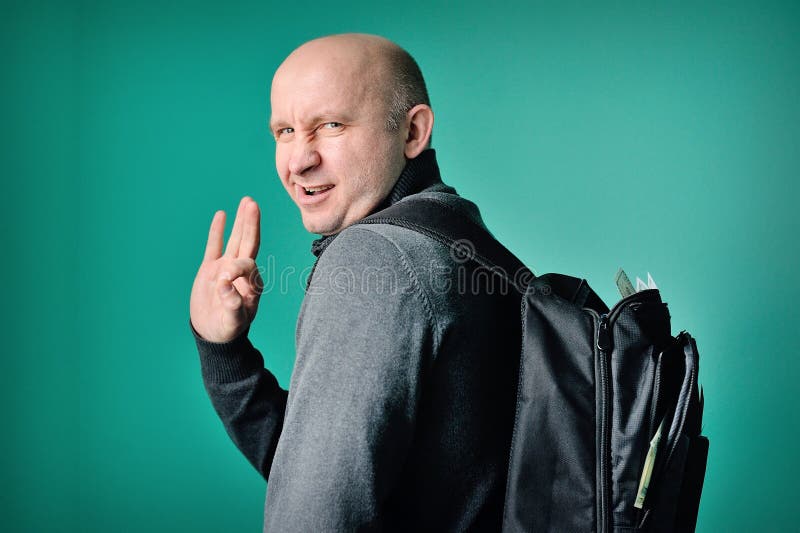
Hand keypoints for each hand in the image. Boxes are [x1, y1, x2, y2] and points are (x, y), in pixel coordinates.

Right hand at [190, 196, 262, 342]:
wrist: (213, 333)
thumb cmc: (228, 329)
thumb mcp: (232, 322)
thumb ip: (232, 305)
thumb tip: (225, 285)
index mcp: (251, 284)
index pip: (247, 266)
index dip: (236, 269)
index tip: (222, 282)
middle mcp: (242, 272)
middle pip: (249, 242)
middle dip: (251, 224)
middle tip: (252, 204)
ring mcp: (227, 267)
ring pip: (236, 239)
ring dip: (241, 221)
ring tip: (247, 201)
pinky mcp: (211, 268)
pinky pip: (215, 245)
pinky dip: (218, 230)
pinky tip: (222, 214)